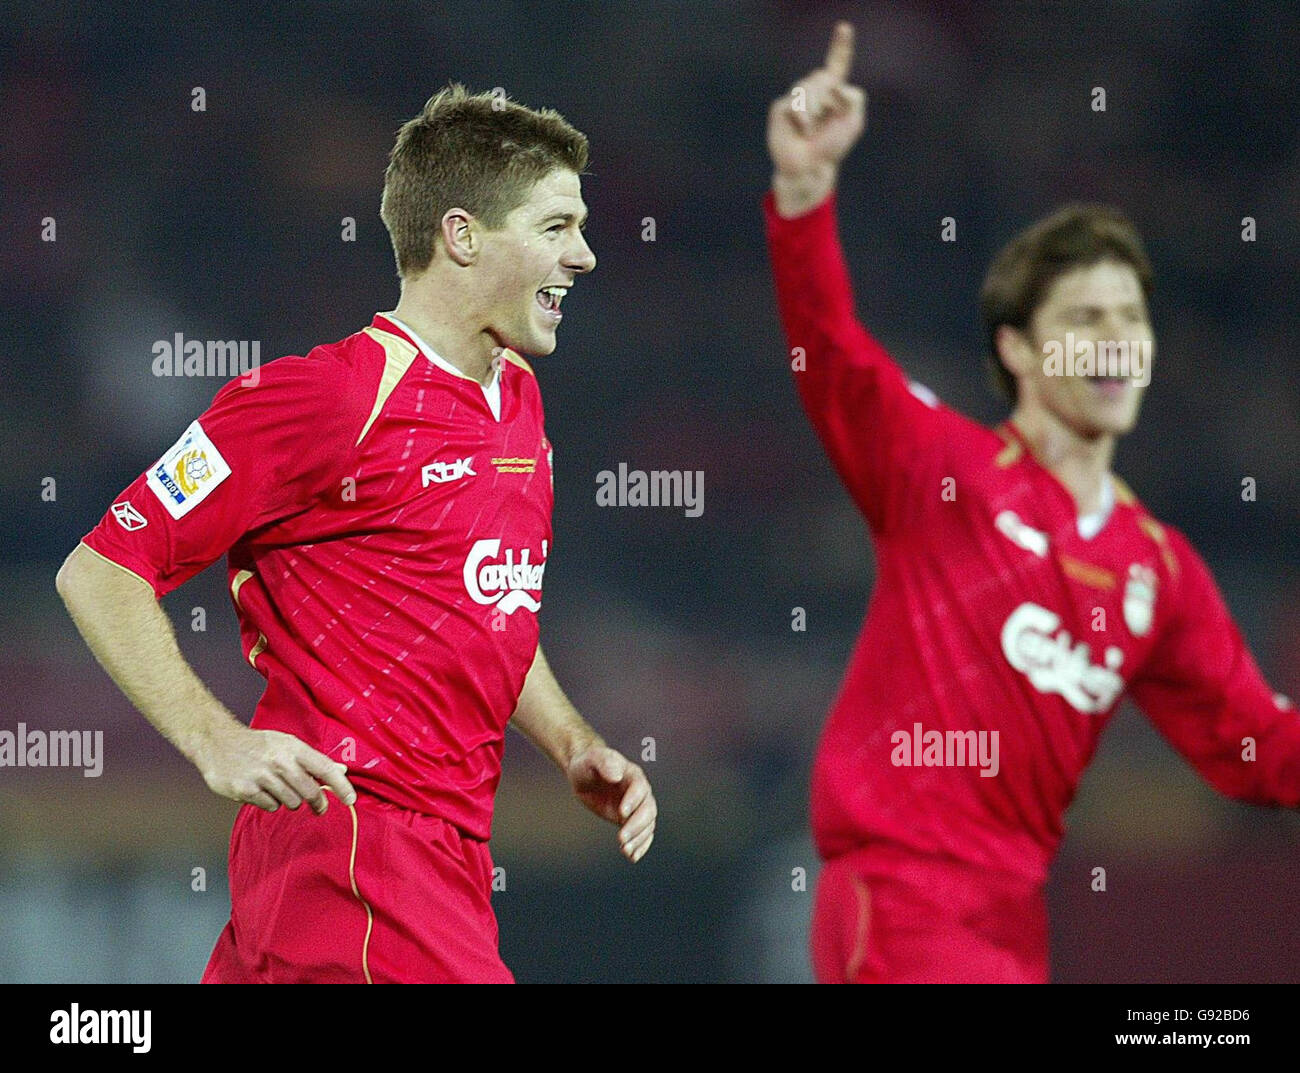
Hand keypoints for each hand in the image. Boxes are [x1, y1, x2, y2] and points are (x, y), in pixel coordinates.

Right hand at [195, 723, 355, 813]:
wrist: (218, 742)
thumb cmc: (259, 744)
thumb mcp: (288, 745)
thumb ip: (314, 760)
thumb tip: (342, 771)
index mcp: (293, 748)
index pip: (325, 768)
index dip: (341, 785)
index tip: (351, 799)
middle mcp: (280, 761)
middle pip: (311, 792)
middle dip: (318, 803)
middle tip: (319, 807)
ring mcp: (262, 776)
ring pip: (291, 802)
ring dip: (290, 800)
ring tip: (278, 788)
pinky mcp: (246, 790)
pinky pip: (270, 807)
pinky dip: (270, 803)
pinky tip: (261, 791)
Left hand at [567, 744, 656, 862]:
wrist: (584, 774)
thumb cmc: (587, 764)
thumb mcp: (591, 759)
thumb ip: (605, 762)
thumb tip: (617, 775)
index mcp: (633, 775)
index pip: (640, 789)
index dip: (633, 801)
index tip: (621, 813)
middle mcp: (640, 792)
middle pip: (648, 810)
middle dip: (637, 825)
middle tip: (621, 839)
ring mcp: (637, 807)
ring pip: (648, 825)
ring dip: (639, 839)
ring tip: (625, 851)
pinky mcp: (630, 819)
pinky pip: (643, 834)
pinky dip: (640, 846)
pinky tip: (632, 857)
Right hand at [768, 21, 866, 214]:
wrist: (810, 167)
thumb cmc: (832, 146)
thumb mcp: (855, 120)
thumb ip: (854, 95)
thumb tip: (830, 84)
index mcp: (833, 91)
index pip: (837, 63)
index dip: (841, 46)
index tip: (844, 27)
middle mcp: (813, 90)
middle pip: (824, 76)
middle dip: (830, 100)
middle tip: (826, 124)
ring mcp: (796, 98)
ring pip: (810, 88)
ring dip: (817, 112)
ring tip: (813, 131)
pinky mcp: (781, 107)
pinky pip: (795, 103)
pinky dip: (805, 120)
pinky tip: (803, 132)